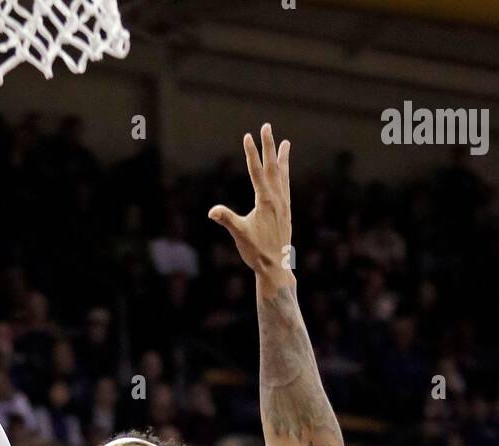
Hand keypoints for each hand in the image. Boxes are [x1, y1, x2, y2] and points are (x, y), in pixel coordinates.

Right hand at [208, 124, 291, 286]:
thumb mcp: (240, 235)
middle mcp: (277, 199)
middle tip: (267, 126)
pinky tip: (284, 174)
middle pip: (272, 166)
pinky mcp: (286, 212)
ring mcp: (284, 205)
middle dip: (268, 145)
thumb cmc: (256, 252)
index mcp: (265, 201)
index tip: (248, 135)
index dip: (251, 153)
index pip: (256, 171)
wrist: (276, 267)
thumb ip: (227, 220)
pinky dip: (285, 175)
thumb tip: (212, 212)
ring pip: (283, 175)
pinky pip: (286, 187)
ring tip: (285, 143)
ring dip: (282, 158)